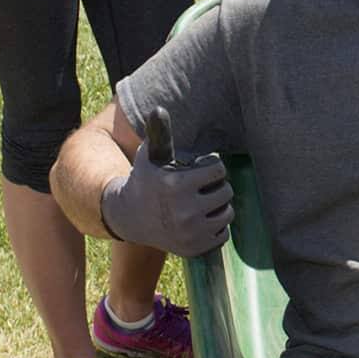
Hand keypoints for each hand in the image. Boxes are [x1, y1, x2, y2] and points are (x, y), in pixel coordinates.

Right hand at [101, 107, 232, 255]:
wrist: (130, 218)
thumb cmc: (146, 180)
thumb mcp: (150, 155)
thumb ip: (159, 132)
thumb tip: (158, 108)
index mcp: (176, 185)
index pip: (218, 170)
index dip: (211, 166)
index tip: (199, 168)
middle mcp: (185, 211)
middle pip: (226, 191)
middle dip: (216, 186)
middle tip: (202, 187)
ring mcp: (190, 233)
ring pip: (228, 213)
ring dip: (219, 206)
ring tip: (203, 201)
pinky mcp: (194, 249)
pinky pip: (223, 234)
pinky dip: (216, 227)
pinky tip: (200, 219)